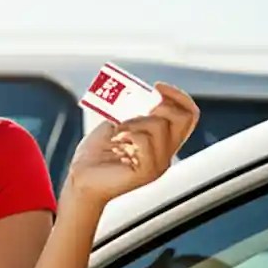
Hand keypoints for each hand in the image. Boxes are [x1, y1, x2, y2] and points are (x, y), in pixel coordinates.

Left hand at [65, 82, 200, 207]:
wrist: (79, 180)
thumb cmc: (95, 155)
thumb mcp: (117, 125)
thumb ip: (134, 112)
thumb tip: (144, 94)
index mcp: (162, 142)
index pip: (188, 116)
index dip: (178, 97)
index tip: (157, 86)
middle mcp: (165, 153)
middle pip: (183, 118)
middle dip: (160, 105)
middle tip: (136, 110)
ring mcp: (158, 164)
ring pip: (159, 126)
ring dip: (133, 121)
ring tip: (116, 133)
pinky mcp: (146, 172)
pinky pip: (144, 141)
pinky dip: (127, 134)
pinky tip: (115, 142)